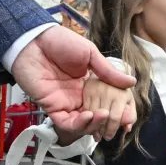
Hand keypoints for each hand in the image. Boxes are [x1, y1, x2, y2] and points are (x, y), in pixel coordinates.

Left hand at [11, 26, 136, 138]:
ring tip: (105, 116)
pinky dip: (79, 124)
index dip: (118, 111)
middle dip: (109, 122)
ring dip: (95, 124)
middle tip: (121, 121)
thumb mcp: (90, 54)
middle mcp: (79, 96)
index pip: (107, 103)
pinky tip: (89, 116)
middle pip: (97, 117)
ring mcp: (66, 103)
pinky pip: (66, 123)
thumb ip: (108, 72)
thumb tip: (132, 83)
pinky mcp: (52, 107)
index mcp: (90, 84)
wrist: (33, 40)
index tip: (129, 113)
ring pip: (83, 124)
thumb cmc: (60, 42)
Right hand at [82, 76, 135, 141]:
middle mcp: (108, 91)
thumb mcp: (129, 100)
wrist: (108, 73)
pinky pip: (86, 108)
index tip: (109, 137)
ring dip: (93, 127)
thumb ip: (130, 115)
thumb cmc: (120, 90)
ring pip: (93, 114)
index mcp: (121, 95)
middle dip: (103, 130)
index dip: (112, 130)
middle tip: (103, 137)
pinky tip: (89, 125)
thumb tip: (127, 128)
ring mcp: (96, 90)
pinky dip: (86, 119)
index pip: (115, 117)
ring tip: (97, 134)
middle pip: (103, 117)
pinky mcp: (87, 89)